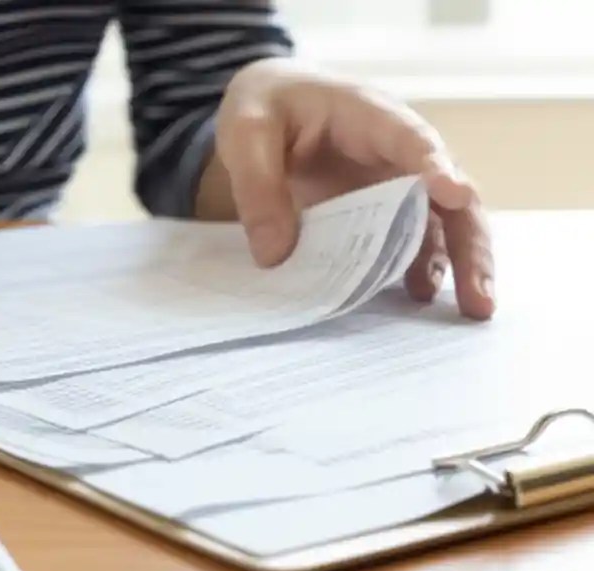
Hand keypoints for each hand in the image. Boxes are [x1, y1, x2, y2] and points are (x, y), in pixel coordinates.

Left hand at [210, 57, 493, 318]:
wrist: (268, 106)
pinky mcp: (379, 211)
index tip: (454, 194)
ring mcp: (393, 183)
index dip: (433, 165)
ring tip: (469, 308)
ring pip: (441, 223)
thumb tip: (276, 255)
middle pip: (449, 192)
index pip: (410, 138)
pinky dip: (417, 268)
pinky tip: (417, 297)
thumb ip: (257, 187)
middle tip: (479, 294)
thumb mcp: (246, 134)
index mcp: (368, 115)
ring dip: (456, 264)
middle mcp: (396, 151)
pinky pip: (408, 241)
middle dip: (470, 242)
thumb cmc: (263, 108)